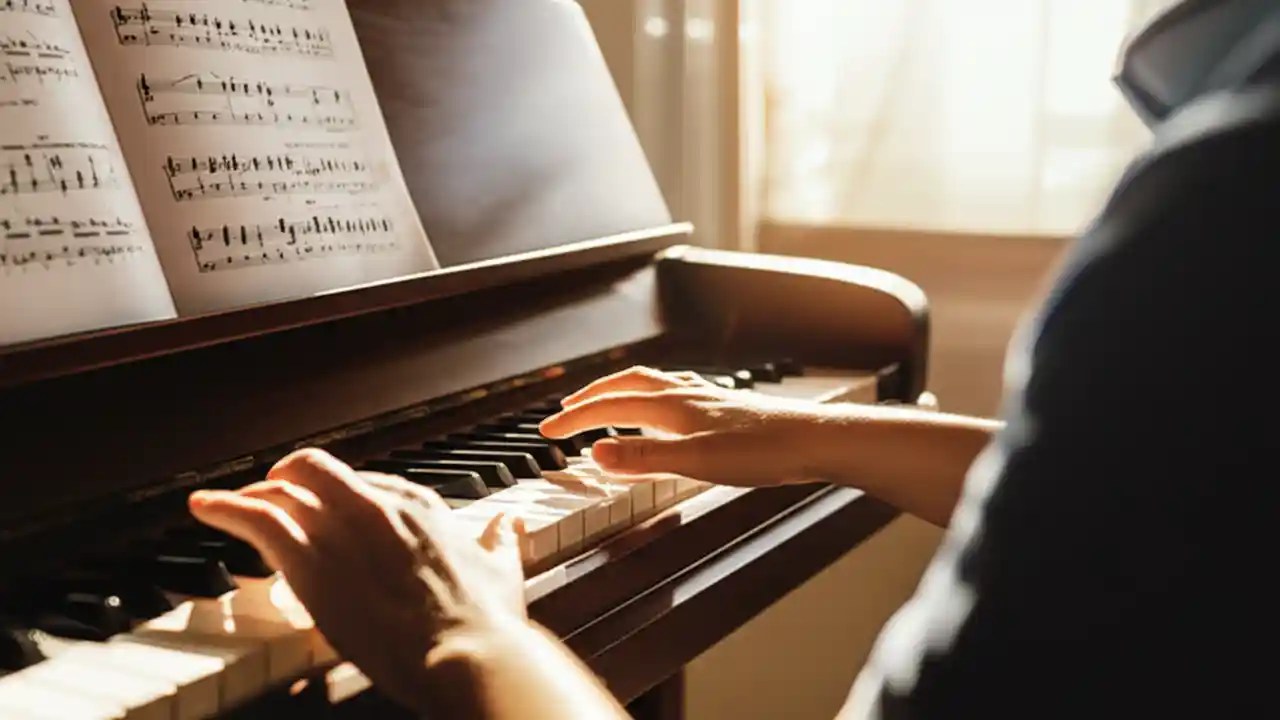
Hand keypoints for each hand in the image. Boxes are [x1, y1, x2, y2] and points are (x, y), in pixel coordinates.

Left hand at [187, 448, 526, 711]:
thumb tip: (511, 526)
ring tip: (224, 503)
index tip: (324, 505)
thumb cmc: (485, 621)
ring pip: (281, 490)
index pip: (366, 482)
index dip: (339, 493)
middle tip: (270, 498)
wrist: (466, 653)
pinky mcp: (311, 562)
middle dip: (287, 481)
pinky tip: (206, 508)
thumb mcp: (502, 569)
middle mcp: (376, 506)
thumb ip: (501, 541)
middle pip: (316, 472)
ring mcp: (341, 530)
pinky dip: (225, 508)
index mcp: (419, 506)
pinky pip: (257, 520)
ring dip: (249, 494)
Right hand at [539, 365, 841, 486]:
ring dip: (621, 392)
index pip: (610, 408)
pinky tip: (667, 410)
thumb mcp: (697, 463)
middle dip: (592, 397)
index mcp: (673, 406)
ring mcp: (707, 399)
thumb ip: (645, 459)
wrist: (816, 440)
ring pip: (651, 384)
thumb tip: (596, 455)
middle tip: (566, 412)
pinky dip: (654, 397)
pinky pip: (676, 393)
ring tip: (607, 402)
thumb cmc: (764, 451)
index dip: (575, 420)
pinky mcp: (726, 408)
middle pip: (626, 385)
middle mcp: (686, 395)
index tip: (547, 434)